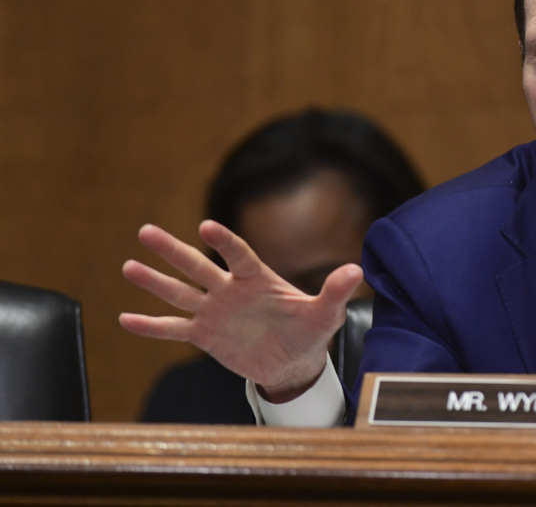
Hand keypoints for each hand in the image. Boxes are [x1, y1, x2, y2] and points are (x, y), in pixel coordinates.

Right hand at [119, 221, 363, 402]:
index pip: (238, 255)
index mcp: (258, 278)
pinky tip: (125, 319)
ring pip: (179, 294)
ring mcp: (214, 311)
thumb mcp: (326, 314)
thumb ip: (335, 291)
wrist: (293, 363)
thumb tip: (356, 268)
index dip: (224, 242)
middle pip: (197, 267)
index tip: (206, 227)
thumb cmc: (311, 332)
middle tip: (145, 232)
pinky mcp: (205, 335)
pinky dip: (151, 327)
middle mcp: (231, 290)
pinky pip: (174, 330)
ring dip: (154, 282)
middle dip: (172, 251)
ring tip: (128, 266)